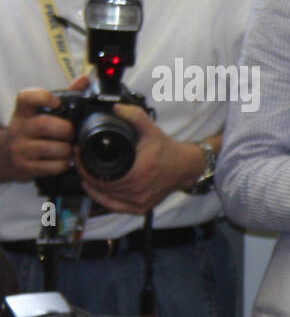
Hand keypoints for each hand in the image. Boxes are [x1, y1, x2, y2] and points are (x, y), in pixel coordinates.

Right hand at [1, 81, 77, 180]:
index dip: (43, 98)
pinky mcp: (25, 166)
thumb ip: (66, 96)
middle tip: (72, 134)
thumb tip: (85, 79)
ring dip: (67, 149)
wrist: (10, 156)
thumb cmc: (35, 131)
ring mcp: (20, 148)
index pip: (27, 97)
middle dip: (66, 130)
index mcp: (25, 110)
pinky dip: (64, 164)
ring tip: (70, 149)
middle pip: (44, 124)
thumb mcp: (44, 112)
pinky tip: (64, 161)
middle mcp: (19, 127)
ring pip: (50, 148)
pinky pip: (51, 166)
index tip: (57, 102)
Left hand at [78, 105, 198, 214]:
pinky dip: (101, 198)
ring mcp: (139, 201)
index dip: (83, 165)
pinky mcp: (141, 207)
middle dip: (85, 173)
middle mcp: (138, 189)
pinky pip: (114, 207)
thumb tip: (115, 108)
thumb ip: (134, 116)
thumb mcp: (151, 129)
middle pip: (100, 186)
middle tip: (78, 161)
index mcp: (138, 172)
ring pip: (105, 197)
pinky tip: (94, 189)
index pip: (100, 174)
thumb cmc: (166, 150)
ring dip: (91, 185)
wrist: (184, 167)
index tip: (78, 153)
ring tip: (84, 172)